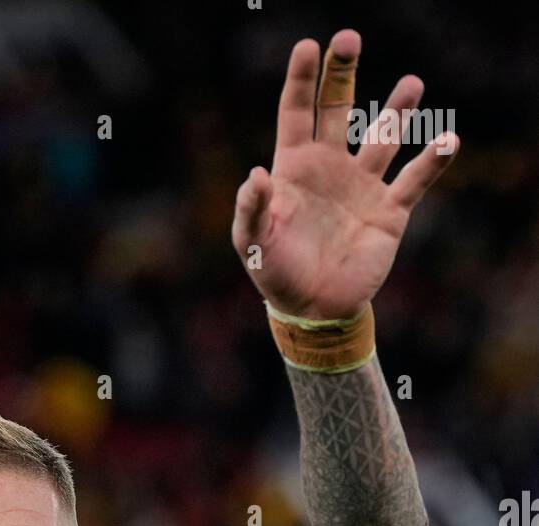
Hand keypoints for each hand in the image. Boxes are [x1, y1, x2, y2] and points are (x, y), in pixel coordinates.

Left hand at [231, 29, 458, 320]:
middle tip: (349, 39)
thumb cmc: (276, 273)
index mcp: (295, 168)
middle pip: (339, 110)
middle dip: (343, 74)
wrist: (312, 311)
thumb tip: (256, 174)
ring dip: (397, 110)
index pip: (297, 113)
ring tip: (412, 83)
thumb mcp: (252, 243)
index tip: (308, 47)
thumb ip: (252, 209)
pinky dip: (432, 161)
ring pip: (383, 137)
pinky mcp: (389, 213)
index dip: (302, 81)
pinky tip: (448, 139)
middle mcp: (330, 169)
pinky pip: (414, 180)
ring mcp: (362, 187)